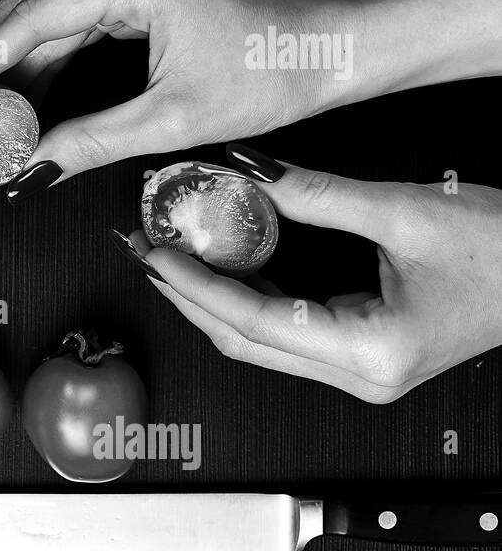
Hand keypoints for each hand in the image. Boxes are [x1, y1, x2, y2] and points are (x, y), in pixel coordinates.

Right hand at [0, 0, 366, 199]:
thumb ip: (90, 141)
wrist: (330, 48)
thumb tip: (28, 171)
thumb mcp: (173, 118)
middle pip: (24, 14)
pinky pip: (71, 24)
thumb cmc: (273, 71)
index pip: (28, 22)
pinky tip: (14, 100)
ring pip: (43, 20)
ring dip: (3, 68)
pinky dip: (40, 64)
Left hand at [126, 145, 501, 402]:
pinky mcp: (359, 355)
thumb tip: (248, 173)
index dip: (193, 286)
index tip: (154, 253)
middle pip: (243, 341)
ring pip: (257, 341)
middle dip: (184, 295)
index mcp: (371, 352)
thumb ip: (317, 196)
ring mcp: (359, 373)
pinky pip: (283, 332)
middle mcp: (360, 377)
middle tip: (142, 250)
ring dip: (207, 297)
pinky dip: (243, 298)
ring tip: (166, 255)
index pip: (253, 320)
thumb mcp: (407, 210)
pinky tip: (217, 267)